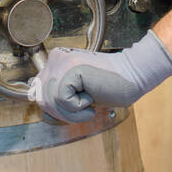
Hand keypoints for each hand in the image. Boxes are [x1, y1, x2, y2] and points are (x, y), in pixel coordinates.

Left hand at [27, 30, 171, 122]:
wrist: (132, 77)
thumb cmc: (108, 86)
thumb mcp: (76, 91)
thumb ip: (56, 93)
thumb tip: (38, 103)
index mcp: (55, 60)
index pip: (38, 92)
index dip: (55, 108)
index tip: (76, 106)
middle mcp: (56, 58)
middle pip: (42, 98)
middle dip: (62, 113)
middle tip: (83, 109)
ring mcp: (62, 62)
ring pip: (51, 101)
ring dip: (72, 113)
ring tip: (89, 104)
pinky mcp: (71, 69)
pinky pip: (62, 100)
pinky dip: (78, 107)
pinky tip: (92, 98)